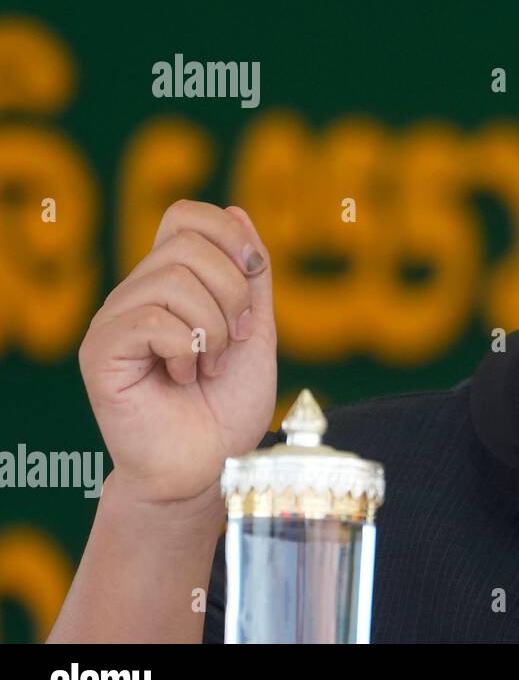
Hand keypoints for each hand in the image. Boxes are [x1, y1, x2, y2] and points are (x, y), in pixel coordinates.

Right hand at [78, 201, 277, 504]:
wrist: (208, 468)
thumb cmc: (229, 407)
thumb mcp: (256, 331)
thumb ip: (251, 278)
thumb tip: (237, 211)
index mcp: (173, 282)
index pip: (187, 216)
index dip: (229, 233)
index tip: (255, 276)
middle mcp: (138, 293)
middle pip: (187, 244)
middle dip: (232, 292)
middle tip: (234, 339)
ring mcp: (116, 321)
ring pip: (172, 281)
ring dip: (212, 327)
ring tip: (208, 364)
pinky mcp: (102, 352)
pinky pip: (150, 319)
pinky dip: (184, 347)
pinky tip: (184, 376)